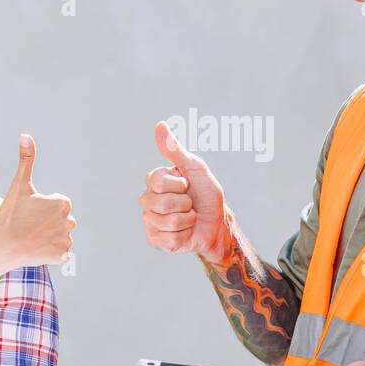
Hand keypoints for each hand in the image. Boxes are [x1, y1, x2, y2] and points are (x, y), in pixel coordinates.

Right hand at [0, 134, 75, 267]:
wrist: (1, 247)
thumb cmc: (9, 215)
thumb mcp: (18, 185)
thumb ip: (26, 160)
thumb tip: (26, 135)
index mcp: (63, 203)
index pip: (58, 204)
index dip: (42, 208)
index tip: (29, 213)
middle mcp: (70, 220)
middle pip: (60, 220)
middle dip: (47, 223)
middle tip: (28, 226)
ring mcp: (66, 239)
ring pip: (61, 235)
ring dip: (49, 237)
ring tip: (32, 237)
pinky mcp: (63, 256)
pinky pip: (61, 252)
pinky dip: (50, 251)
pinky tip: (37, 249)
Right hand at [140, 121, 229, 262]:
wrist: (217, 223)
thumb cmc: (206, 194)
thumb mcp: (195, 168)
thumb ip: (175, 150)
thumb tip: (159, 125)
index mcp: (154, 182)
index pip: (157, 181)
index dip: (179, 184)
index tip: (187, 185)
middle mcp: (147, 200)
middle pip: (161, 203)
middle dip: (185, 203)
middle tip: (189, 204)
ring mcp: (149, 221)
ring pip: (167, 221)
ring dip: (187, 220)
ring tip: (189, 217)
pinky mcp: (155, 240)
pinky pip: (170, 239)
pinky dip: (185, 234)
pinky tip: (185, 232)